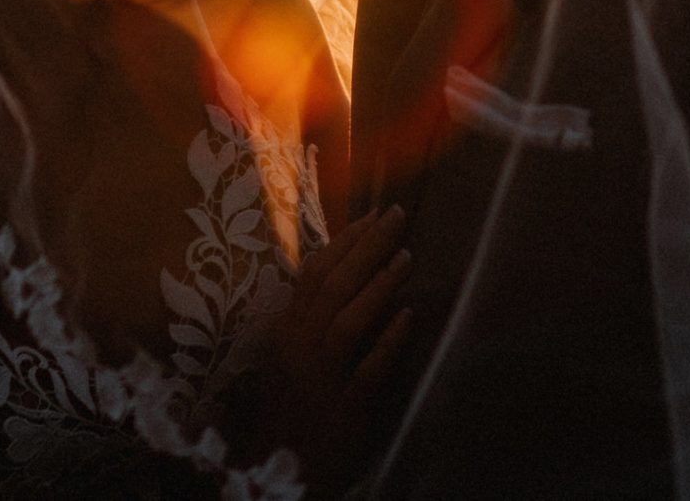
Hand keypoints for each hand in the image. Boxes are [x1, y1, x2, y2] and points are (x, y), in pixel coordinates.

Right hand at [262, 205, 413, 491]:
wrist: (278, 478)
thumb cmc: (288, 416)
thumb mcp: (288, 362)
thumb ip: (307, 323)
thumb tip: (343, 280)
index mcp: (284, 333)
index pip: (312, 273)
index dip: (343, 241)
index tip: (371, 215)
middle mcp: (297, 349)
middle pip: (332, 286)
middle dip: (366, 247)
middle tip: (397, 216)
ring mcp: (319, 379)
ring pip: (348, 320)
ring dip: (379, 285)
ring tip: (407, 256)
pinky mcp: (343, 410)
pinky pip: (368, 369)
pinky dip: (389, 340)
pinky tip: (411, 316)